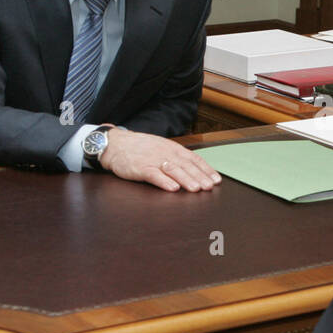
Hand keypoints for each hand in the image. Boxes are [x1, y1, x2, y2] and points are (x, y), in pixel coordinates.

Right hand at [99, 129, 221, 191]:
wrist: (116, 144)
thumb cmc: (141, 148)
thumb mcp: (161, 147)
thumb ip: (177, 157)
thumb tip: (194, 168)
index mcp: (172, 148)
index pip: (194, 159)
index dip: (206, 170)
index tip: (216, 180)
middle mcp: (165, 153)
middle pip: (186, 166)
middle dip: (199, 177)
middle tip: (210, 187)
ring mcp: (153, 160)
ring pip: (173, 170)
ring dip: (186, 180)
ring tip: (196, 188)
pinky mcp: (141, 168)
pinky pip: (154, 175)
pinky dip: (164, 182)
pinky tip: (173, 188)